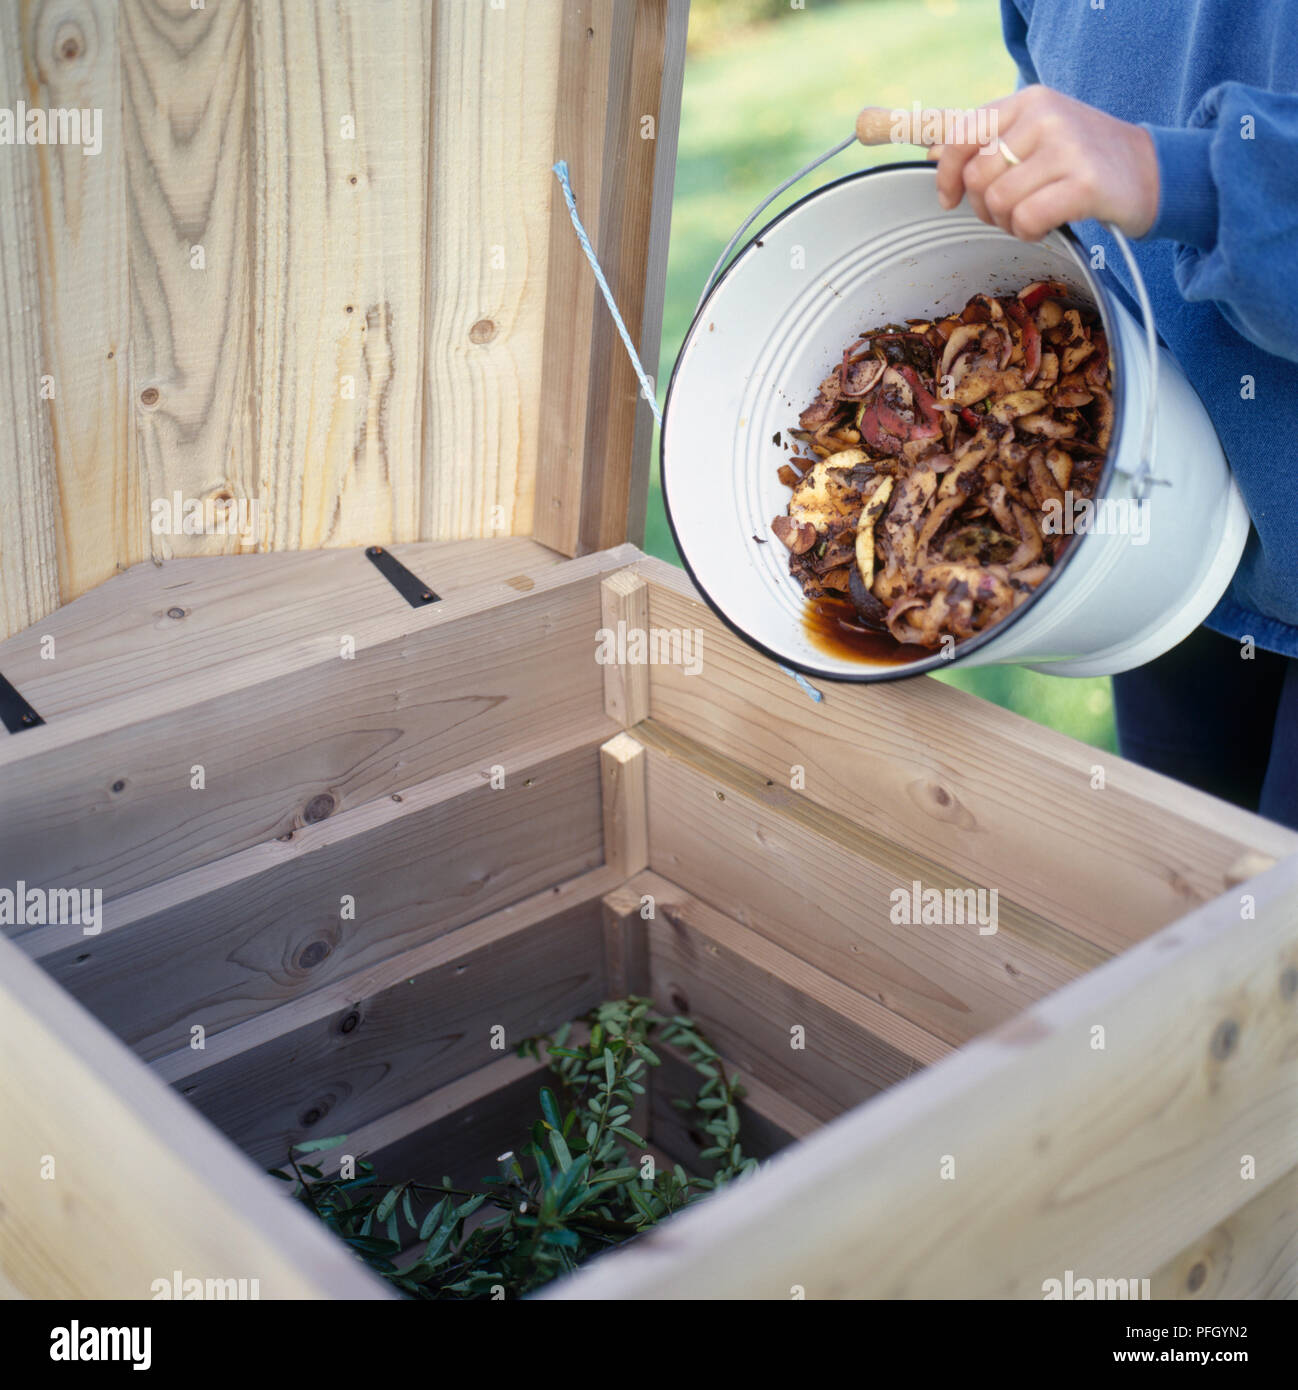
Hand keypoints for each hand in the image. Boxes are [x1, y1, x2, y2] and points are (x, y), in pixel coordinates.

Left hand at [928, 85, 1159, 240]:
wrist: (1150, 170)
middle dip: (983, 207)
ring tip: (1032, 217)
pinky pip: (1026, 220)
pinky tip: (1045, 227)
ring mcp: (1066, 147)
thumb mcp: (1038, 135)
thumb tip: (936, 154)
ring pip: (998, 202)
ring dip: (1008, 223)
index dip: (947, 174)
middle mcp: (1046, 117)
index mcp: (1029, 101)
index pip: (963, 135)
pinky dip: (1028, 233)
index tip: (949, 197)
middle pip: (977, 178)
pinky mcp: (1084, 183)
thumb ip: (992, 142)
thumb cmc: (1084, 159)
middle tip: (1009, 212)